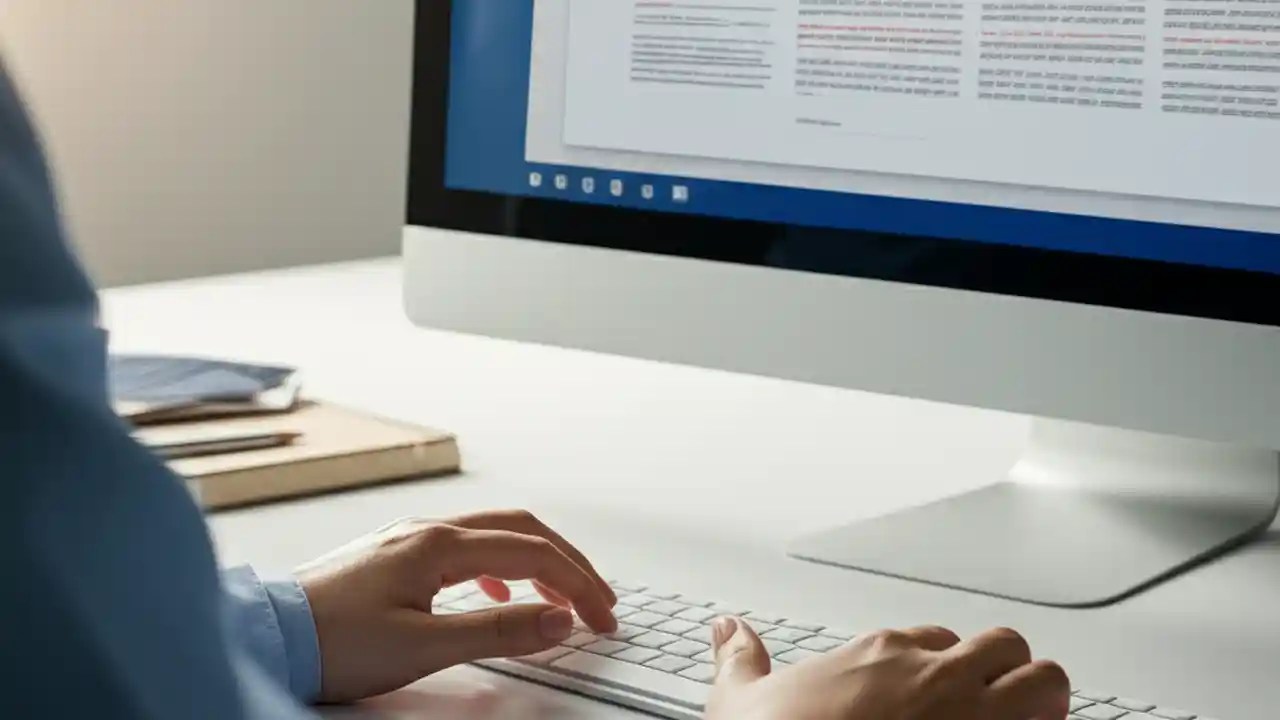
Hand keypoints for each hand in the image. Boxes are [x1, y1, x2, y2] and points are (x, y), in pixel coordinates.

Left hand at [295, 510, 617, 702]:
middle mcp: (427, 530)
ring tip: (560, 599)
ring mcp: (409, 538)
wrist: (267, 634)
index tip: (603, 618)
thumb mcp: (423, 646)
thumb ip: (498, 633)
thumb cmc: (333, 641)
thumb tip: (559, 619)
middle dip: (568, 563)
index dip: (577, 584)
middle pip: (521, 531)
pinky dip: (500, 568)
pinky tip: (497, 595)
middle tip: (599, 602)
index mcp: (439, 544)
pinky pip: (465, 549)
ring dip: (537, 562)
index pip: (533, 553)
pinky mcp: (395, 555)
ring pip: (495, 536)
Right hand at [706, 617, 1069, 719]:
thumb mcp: (741, 702)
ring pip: (1048, 683)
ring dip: (1043, 703)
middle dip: (1006, 676)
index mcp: (880, 656)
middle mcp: (934, 677)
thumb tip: (727, 630)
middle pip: (1004, 647)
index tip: (933, 693)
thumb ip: (741, 659)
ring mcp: (973, 716)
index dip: (941, 667)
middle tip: (992, 708)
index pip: (936, 638)